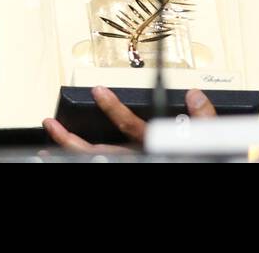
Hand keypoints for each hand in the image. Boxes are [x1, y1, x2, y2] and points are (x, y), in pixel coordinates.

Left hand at [42, 87, 216, 153]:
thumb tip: (194, 96)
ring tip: (49, 138)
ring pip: (93, 160)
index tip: (98, 91)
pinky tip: (63, 152)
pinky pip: (98, 161)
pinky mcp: (128, 162)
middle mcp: (137, 156)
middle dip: (71, 141)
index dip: (113, 109)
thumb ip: (202, 119)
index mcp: (154, 145)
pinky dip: (78, 156)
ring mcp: (131, 160)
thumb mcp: (208, 140)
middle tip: (51, 124)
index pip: (130, 127)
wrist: (205, 166)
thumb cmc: (198, 154)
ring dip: (68, 150)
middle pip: (98, 153)